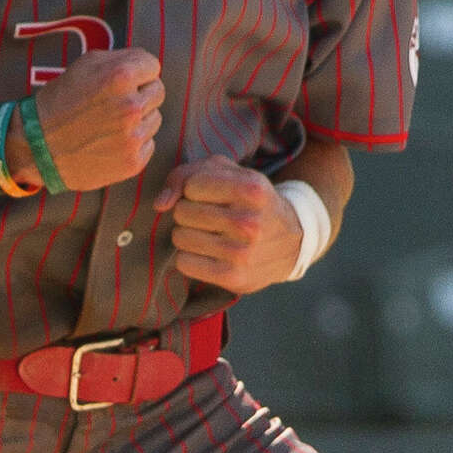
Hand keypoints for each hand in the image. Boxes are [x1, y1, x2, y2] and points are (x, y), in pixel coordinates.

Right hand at [28, 48, 163, 192]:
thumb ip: (120, 59)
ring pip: (155, 118)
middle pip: (158, 91)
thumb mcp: (85, 64)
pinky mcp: (133, 161)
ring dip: (138, 119)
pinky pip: (149, 144)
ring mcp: (134, 137)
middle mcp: (131, 106)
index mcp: (121, 76)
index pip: (153, 66)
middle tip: (114, 102)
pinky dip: (134, 142)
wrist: (37, 146)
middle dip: (140, 93)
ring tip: (109, 123)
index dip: (137, 71)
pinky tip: (110, 141)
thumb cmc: (60, 101)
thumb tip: (146, 65)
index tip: (122, 80)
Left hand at [154, 157, 302, 293]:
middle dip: (188, 212)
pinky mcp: (234, 279)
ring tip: (208, 234)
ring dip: (187, 234)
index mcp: (251, 189)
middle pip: (182, 212)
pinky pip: (184, 263)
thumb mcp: (228, 173)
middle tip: (208, 216)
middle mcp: (249, 223)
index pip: (191, 186)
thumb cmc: (249, 201)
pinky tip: (208, 253)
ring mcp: (242, 253)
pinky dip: (190, 257)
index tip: (209, 195)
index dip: (193, 189)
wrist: (293, 241)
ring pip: (180, 238)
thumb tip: (160, 204)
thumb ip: (186, 174)